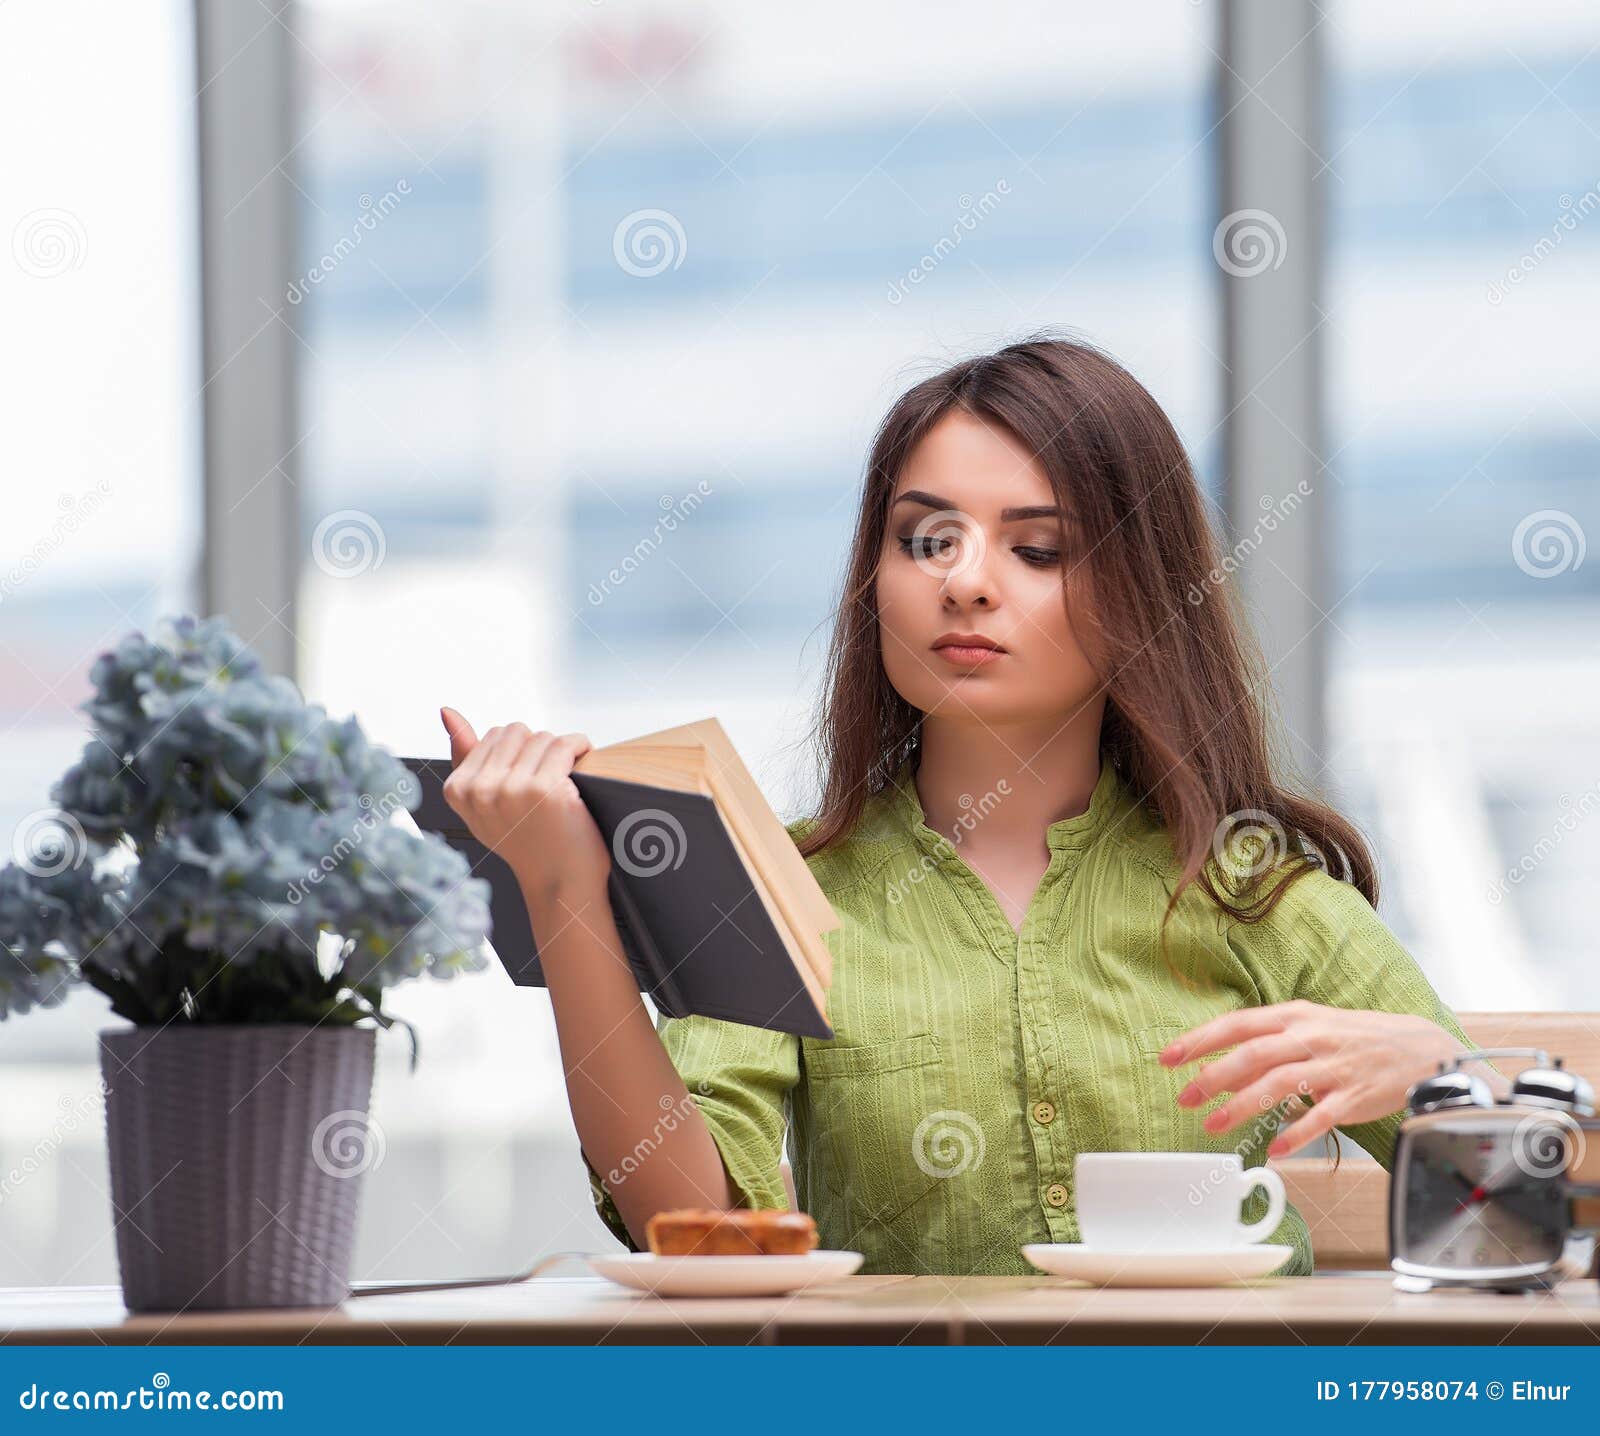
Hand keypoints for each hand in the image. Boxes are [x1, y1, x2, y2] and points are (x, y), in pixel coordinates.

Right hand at [438, 708, 609, 904]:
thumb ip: (464, 755)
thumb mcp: (484, 803)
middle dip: (537, 748)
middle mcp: (479, 789)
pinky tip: (582, 765)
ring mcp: (511, 789)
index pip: (494, 735)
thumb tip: (447, 712)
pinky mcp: (545, 790)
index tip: (528, 781)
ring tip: (564, 781)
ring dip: (561, 751)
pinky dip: (580, 747)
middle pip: (517, 732)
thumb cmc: (528, 842)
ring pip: (543, 738)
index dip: (519, 753)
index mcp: (458, 790)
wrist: (559, 883)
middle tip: (548, 780)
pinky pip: (566, 744)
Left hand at [1158, 999, 1462, 1156]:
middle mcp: (1310, 1038)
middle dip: (1213, 1077)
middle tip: (1184, 1098)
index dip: (1200, 1041)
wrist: (1418, 1048)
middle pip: (1253, 1054)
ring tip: (1214, 1125)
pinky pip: (1320, 1117)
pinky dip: (1295, 1133)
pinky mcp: (1354, 1096)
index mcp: (1293, 1016)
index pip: (1237, 1025)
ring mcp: (1333, 1067)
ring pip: (1280, 1083)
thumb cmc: (1351, 1037)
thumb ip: (1266, 1046)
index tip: (1168, 1058)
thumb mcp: (1307, 1028)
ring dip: (1243, 1106)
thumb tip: (1220, 1069)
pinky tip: (1273, 1148)